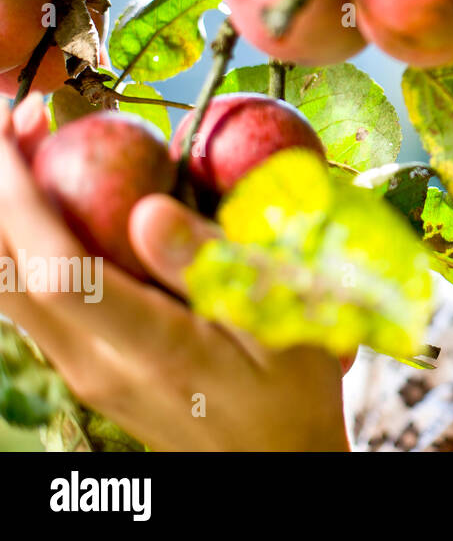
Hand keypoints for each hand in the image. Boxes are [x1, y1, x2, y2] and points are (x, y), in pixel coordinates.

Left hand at [0, 94, 351, 450]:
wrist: (278, 468)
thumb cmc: (292, 395)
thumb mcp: (280, 326)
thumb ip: (215, 268)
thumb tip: (150, 209)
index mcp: (146, 350)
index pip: (55, 270)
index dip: (19, 199)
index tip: (10, 134)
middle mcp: (94, 363)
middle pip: (5, 276)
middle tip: (15, 117)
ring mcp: (82, 369)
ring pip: (8, 288)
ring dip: (5, 212)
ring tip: (29, 143)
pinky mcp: (87, 365)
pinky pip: (31, 298)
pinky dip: (23, 239)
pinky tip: (54, 201)